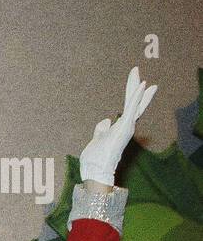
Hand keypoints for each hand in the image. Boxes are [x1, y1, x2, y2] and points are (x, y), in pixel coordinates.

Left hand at [79, 66, 156, 186]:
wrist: (96, 169)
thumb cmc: (96, 158)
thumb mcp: (97, 138)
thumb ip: (102, 128)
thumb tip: (106, 119)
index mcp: (120, 127)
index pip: (128, 107)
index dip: (132, 94)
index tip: (137, 82)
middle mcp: (126, 126)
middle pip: (133, 102)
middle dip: (134, 86)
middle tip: (136, 71)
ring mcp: (127, 126)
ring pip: (134, 103)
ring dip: (136, 88)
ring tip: (139, 75)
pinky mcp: (125, 126)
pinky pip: (132, 108)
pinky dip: (138, 97)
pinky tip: (143, 85)